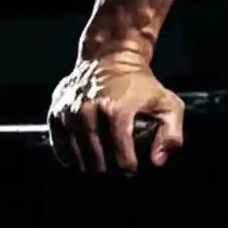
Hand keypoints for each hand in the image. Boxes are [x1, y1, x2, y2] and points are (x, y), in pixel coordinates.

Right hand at [47, 57, 184, 174]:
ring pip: (78, 157)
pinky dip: (71, 157)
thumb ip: (172, 134)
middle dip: (110, 170)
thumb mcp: (168, 104)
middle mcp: (89, 111)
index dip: (128, 168)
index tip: (132, 169)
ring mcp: (69, 112)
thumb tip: (157, 162)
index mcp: (117, 110)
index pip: (120, 156)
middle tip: (117, 168)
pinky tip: (84, 157)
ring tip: (104, 164)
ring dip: (91, 166)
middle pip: (97, 161)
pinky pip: (60, 147)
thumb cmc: (142, 84)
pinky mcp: (55, 112)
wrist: (111, 57)